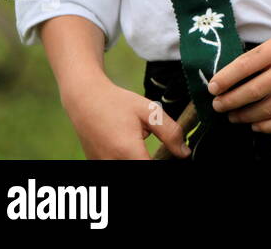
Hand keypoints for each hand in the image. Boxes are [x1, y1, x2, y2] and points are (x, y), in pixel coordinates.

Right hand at [62, 76, 189, 158]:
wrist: (85, 99)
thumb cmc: (119, 103)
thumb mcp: (150, 112)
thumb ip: (170, 133)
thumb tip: (184, 154)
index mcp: (127, 151)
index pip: (151, 170)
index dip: (163, 164)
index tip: (169, 156)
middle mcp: (111, 163)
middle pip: (139, 172)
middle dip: (150, 161)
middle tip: (149, 143)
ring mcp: (100, 166)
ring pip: (128, 169)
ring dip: (137, 160)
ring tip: (134, 142)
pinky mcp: (95, 165)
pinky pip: (117, 167)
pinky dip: (125, 159)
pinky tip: (124, 145)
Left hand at [207, 32, 270, 133]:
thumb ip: (256, 59)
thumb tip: (224, 82)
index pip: (246, 65)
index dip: (225, 79)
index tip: (212, 89)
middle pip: (254, 90)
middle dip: (231, 101)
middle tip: (219, 106)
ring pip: (267, 109)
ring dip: (244, 116)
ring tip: (234, 117)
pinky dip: (265, 126)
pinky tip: (255, 124)